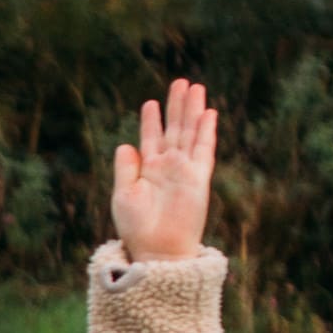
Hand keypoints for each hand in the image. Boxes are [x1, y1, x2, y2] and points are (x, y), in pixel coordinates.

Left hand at [113, 79, 219, 263]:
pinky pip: (204, 150)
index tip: (150, 102)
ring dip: (193, 111)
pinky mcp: (198, 179)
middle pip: (175, 129)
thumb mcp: (124, 195)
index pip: (151, 138)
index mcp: (148, 170)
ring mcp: (185, 171)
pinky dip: (206, 131)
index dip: (151, 120)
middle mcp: (168, 167)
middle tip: (181, 81)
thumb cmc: (137, 228)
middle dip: (177, 106)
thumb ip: (125, 169)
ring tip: (195, 87)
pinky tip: (208, 113)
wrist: (157, 251)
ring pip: (190, 133)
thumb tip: (125, 144)